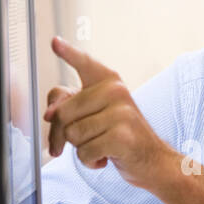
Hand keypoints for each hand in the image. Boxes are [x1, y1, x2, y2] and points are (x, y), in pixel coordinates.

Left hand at [45, 36, 173, 188]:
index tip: (55, 42)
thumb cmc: (120, 135)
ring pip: (72, 134)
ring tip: (99, 146)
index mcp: (109, 82)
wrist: (153, 160)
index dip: (68, 53)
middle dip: (60, 135)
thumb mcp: (95, 115)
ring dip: (80, 148)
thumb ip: (69, 106)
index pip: (85, 64)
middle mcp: (116, 92)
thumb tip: (50, 113)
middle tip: (69, 144)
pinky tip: (104, 157)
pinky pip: (84, 152)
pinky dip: (89, 161)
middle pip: (63, 113)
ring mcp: (121, 113)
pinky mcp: (121, 137)